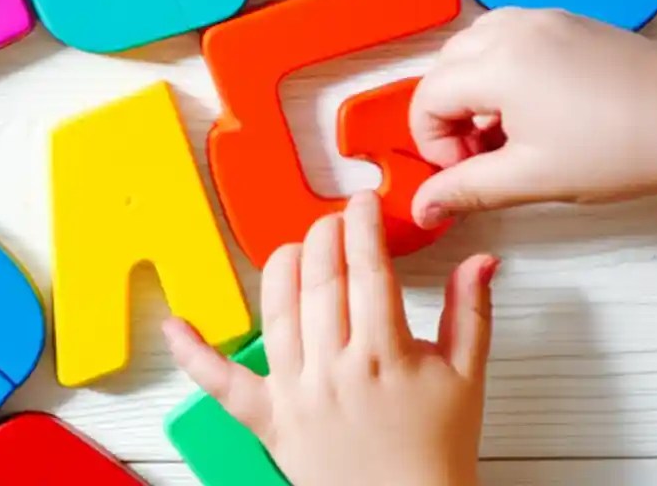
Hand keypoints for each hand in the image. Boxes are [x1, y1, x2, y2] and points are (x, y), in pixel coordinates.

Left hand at [164, 192, 497, 485]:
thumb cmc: (434, 451)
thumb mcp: (467, 377)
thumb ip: (470, 312)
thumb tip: (480, 261)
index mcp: (385, 355)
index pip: (368, 269)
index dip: (362, 225)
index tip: (363, 203)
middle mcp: (335, 369)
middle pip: (320, 280)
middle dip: (325, 235)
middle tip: (335, 220)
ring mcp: (295, 391)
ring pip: (275, 310)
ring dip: (281, 266)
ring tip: (295, 248)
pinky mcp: (267, 417)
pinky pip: (221, 383)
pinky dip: (193, 354)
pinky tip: (175, 326)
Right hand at [409, 7, 656, 226]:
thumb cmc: (625, 148)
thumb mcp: (530, 179)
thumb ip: (465, 190)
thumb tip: (424, 206)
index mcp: (499, 65)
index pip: (426, 98)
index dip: (432, 143)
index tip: (463, 168)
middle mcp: (513, 30)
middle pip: (442, 69)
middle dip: (447, 115)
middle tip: (479, 154)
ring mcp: (539, 20)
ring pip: (469, 48)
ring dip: (470, 88)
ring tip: (502, 128)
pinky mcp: (562, 22)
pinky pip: (505, 36)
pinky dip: (498, 68)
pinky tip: (525, 106)